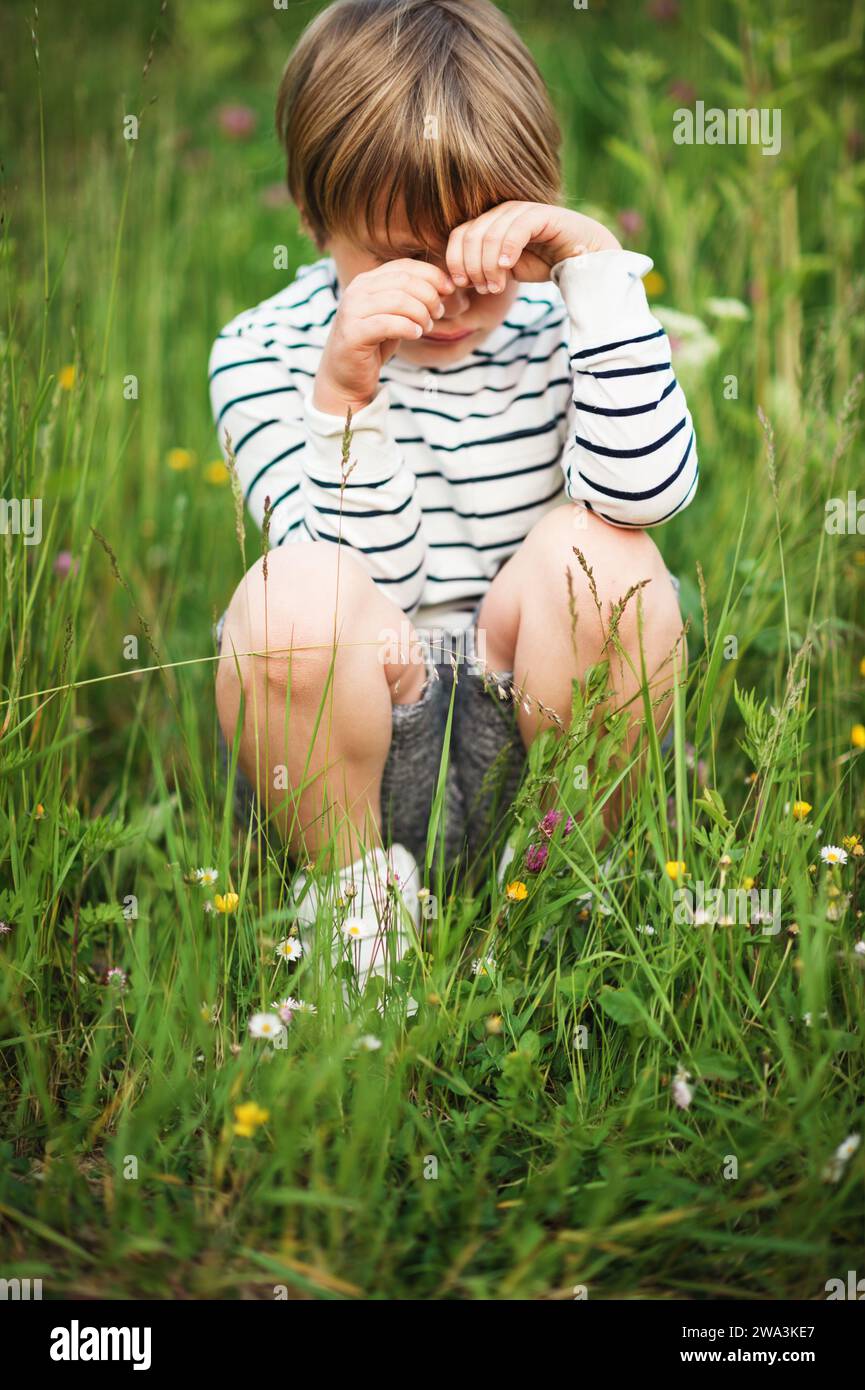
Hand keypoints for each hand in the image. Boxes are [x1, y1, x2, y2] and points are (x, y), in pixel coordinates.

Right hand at [313, 259, 454, 415]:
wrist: (345, 377)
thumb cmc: (374, 345)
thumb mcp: (396, 315)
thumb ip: (412, 298)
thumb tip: (448, 286)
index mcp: (367, 280)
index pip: (404, 266)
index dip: (432, 274)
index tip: (449, 289)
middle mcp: (357, 290)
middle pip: (404, 281)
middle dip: (429, 296)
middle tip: (438, 313)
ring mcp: (352, 310)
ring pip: (399, 300)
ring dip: (421, 314)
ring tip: (426, 327)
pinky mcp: (353, 333)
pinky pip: (389, 323)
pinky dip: (408, 328)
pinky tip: (415, 335)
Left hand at [445, 202, 621, 294]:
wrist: (581, 258)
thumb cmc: (543, 263)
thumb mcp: (506, 270)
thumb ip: (483, 269)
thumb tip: (457, 280)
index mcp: (489, 223)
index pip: (459, 235)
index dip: (455, 260)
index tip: (462, 285)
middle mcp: (502, 212)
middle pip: (471, 236)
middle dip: (472, 267)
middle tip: (484, 289)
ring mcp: (521, 211)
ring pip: (490, 235)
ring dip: (488, 266)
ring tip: (497, 286)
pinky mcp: (540, 214)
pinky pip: (516, 229)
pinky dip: (507, 250)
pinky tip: (508, 268)